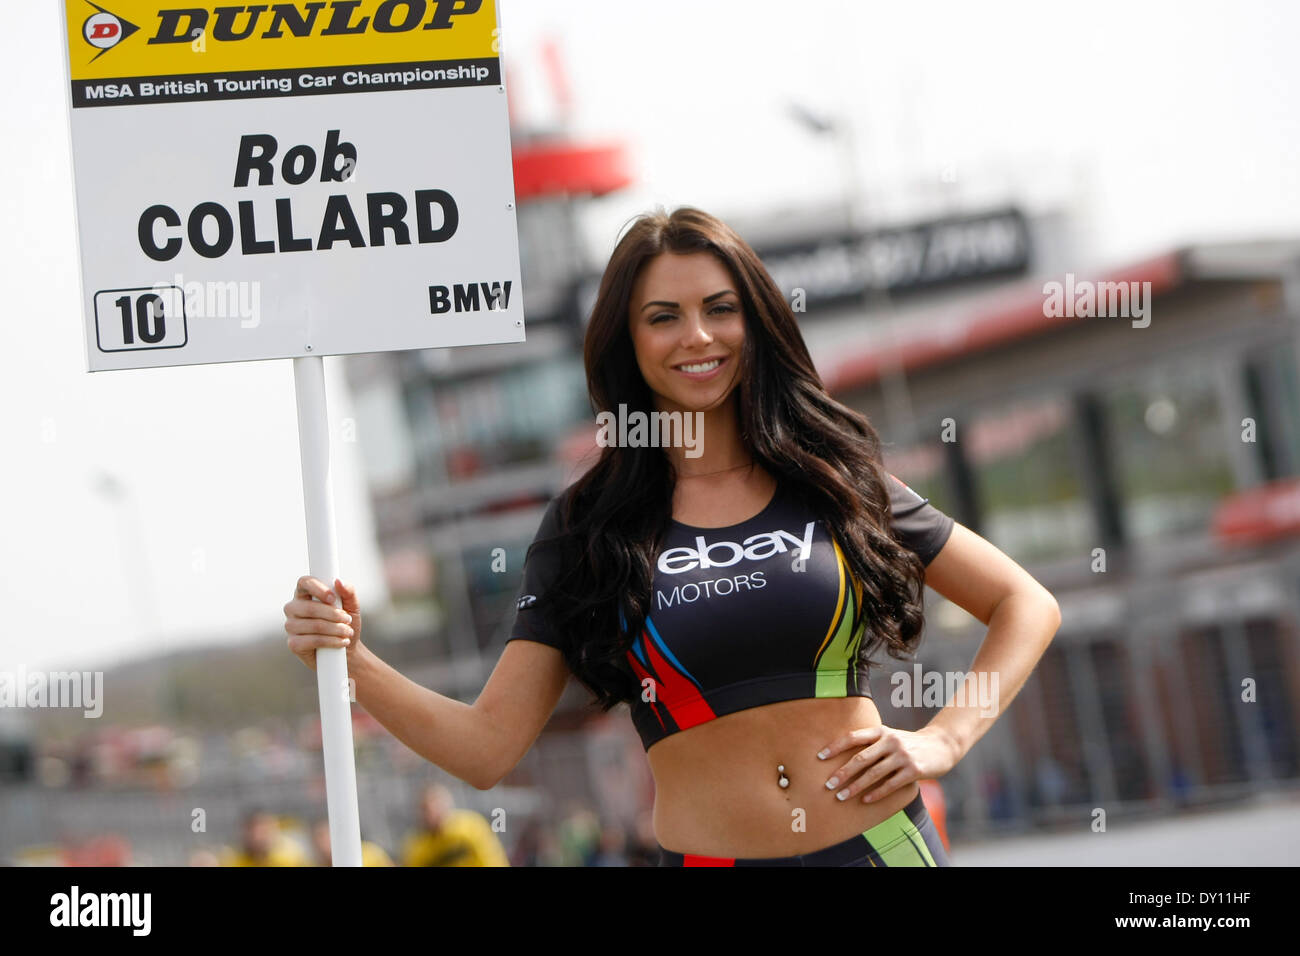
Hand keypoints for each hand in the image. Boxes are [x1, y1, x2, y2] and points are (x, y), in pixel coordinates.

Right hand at [283, 575, 361, 670]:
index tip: (333, 598)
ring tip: (347, 632)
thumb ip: (348, 591)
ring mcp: (291, 626)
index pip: (304, 582)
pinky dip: (332, 641)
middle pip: (309, 607)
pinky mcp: (293, 644)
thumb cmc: (346, 624)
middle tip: (348, 620)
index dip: (318, 588)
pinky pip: (313, 640)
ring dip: (336, 629)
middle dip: (333, 614)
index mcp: (304, 594)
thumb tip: (339, 581)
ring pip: (314, 625)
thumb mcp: (352, 606)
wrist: (347, 650)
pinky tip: (342, 642)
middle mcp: (293, 608)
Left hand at [815, 725, 956, 803]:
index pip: (853, 737)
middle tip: (828, 784)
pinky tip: (865, 801)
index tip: (820, 757)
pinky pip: (890, 784)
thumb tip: (843, 755)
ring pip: (873, 774)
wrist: (941, 745)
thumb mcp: (890, 736)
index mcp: (881, 731)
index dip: (835, 747)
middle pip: (860, 758)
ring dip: (855, 787)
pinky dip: (876, 793)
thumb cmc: (909, 744)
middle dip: (842, 773)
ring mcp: (902, 756)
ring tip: (841, 796)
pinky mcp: (913, 770)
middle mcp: (890, 741)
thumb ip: (872, 743)